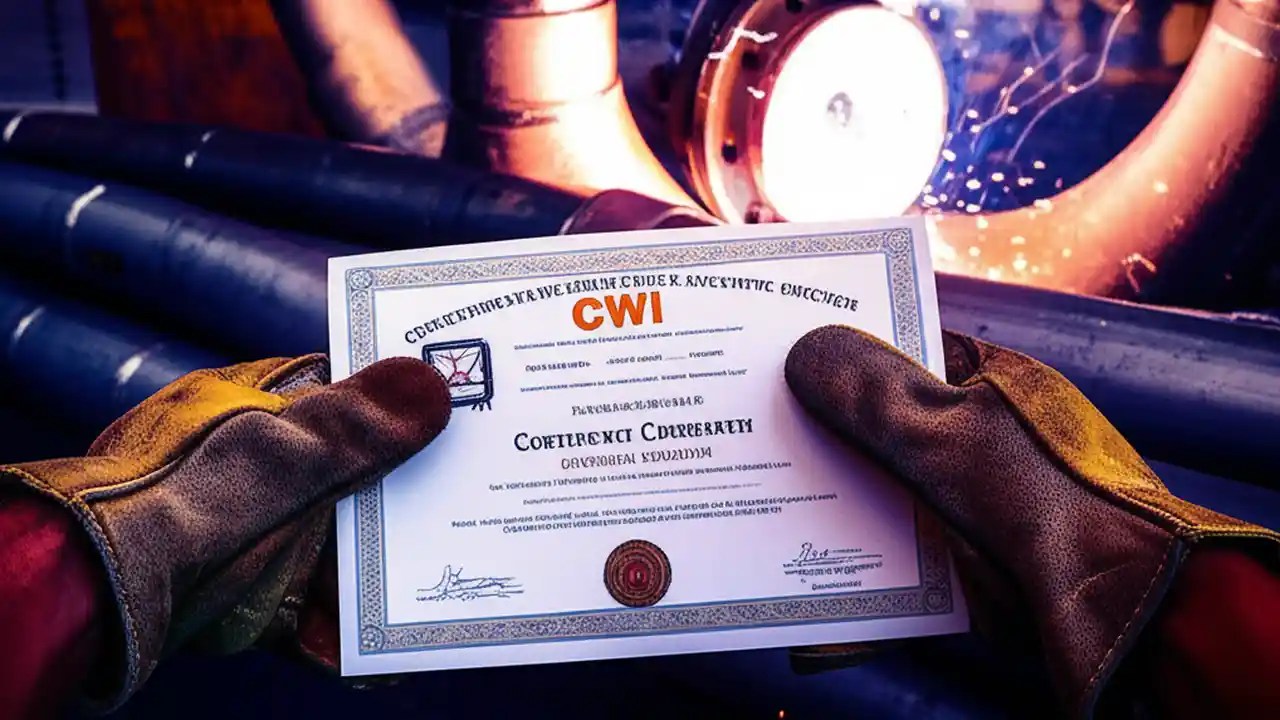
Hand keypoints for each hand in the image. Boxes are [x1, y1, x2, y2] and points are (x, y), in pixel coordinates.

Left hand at [0, 354, 450, 710]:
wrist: (87, 598)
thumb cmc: (172, 507)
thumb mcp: (270, 459)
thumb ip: (352, 429)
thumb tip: (433, 381)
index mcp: (256, 409)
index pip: (347, 392)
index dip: (402, 403)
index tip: (462, 410)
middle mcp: (257, 467)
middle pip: (355, 475)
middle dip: (409, 497)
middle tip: (476, 502)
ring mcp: (250, 532)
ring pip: (339, 547)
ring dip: (385, 572)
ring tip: (448, 583)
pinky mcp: (244, 594)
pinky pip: (311, 612)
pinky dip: (342, 632)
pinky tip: (381, 657)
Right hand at [783, 326, 1278, 717]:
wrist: (1122, 612)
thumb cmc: (1046, 503)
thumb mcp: (946, 434)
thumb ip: (871, 393)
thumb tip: (806, 349)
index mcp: (998, 381)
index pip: (910, 342)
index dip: (849, 344)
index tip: (786, 349)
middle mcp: (992, 434)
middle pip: (891, 418)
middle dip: (832, 426)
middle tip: (759, 423)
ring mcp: (986, 498)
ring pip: (892, 483)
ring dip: (841, 494)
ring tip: (766, 492)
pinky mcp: (977, 557)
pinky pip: (903, 542)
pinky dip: (865, 549)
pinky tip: (813, 558)